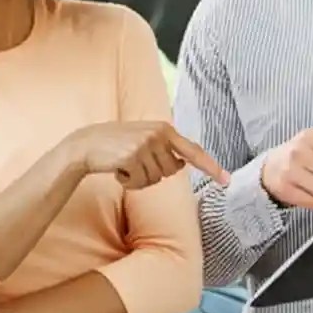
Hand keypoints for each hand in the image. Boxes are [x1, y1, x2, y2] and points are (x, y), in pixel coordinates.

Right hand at [68, 120, 230, 188]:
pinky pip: (140, 183)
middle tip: (134, 163)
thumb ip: (165, 148)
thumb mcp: (144, 139)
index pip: (193, 151)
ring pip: (156, 179)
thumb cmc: (116, 144)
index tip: (226, 180)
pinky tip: (118, 170)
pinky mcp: (133, 156)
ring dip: (140, 179)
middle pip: (171, 171)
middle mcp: (160, 134)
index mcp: (165, 129)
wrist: (86, 144)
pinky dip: (129, 182)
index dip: (211, 167)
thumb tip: (181, 164)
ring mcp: (147, 144)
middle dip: (154, 173)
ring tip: (125, 165)